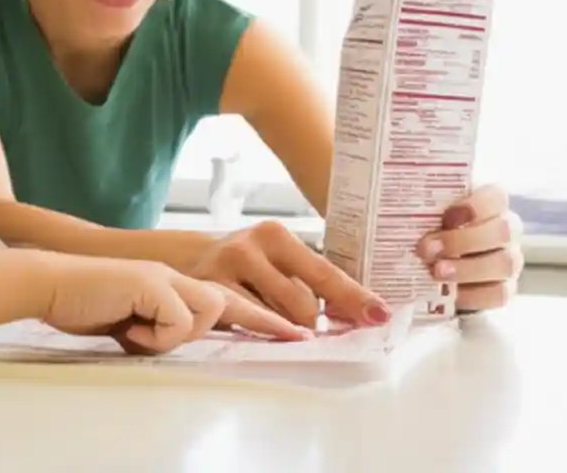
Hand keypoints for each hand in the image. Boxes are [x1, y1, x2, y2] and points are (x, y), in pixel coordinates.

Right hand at [42, 255, 313, 354]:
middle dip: (269, 323)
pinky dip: (156, 336)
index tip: (294, 334)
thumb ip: (164, 325)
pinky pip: (179, 321)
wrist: (49, 282)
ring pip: (211, 309)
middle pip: (233, 301)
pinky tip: (129, 329)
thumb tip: (185, 337)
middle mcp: (178, 273)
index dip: (262, 318)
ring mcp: (167, 275)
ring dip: (179, 334)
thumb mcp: (134, 321)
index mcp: (176, 281)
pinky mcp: (154, 282)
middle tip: (300, 339)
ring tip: (140, 334)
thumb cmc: (86, 305)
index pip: (228, 300)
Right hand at [188, 220, 390, 328]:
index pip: (324, 272)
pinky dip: (261, 332)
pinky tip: (256, 326)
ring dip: (285, 328)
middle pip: (304, 305)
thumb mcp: (279, 259)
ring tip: (271, 316)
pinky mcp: (207, 299)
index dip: (353, 297)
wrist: (188, 262)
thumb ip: (314, 280)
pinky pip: (249, 329)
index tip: (378, 314)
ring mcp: (223, 274)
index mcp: (275, 234)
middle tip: (304, 323)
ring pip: (277, 321)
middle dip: (310, 322)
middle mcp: (248, 248)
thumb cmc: (248, 264)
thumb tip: (363, 312)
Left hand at [416, 184, 523, 312]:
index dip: (475, 205)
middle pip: (503, 230)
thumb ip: (415, 207)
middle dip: (463, 240)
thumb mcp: (419, 215)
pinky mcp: (504, 289)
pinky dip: (475, 295)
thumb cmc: (422, 231)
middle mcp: (505, 229)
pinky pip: (500, 294)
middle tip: (427, 249)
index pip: (496, 197)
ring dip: (468, 269)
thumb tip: (393, 203)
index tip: (446, 215)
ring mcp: (509, 260)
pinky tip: (451, 294)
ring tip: (436, 272)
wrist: (425, 271)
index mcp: (489, 202)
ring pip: (505, 263)